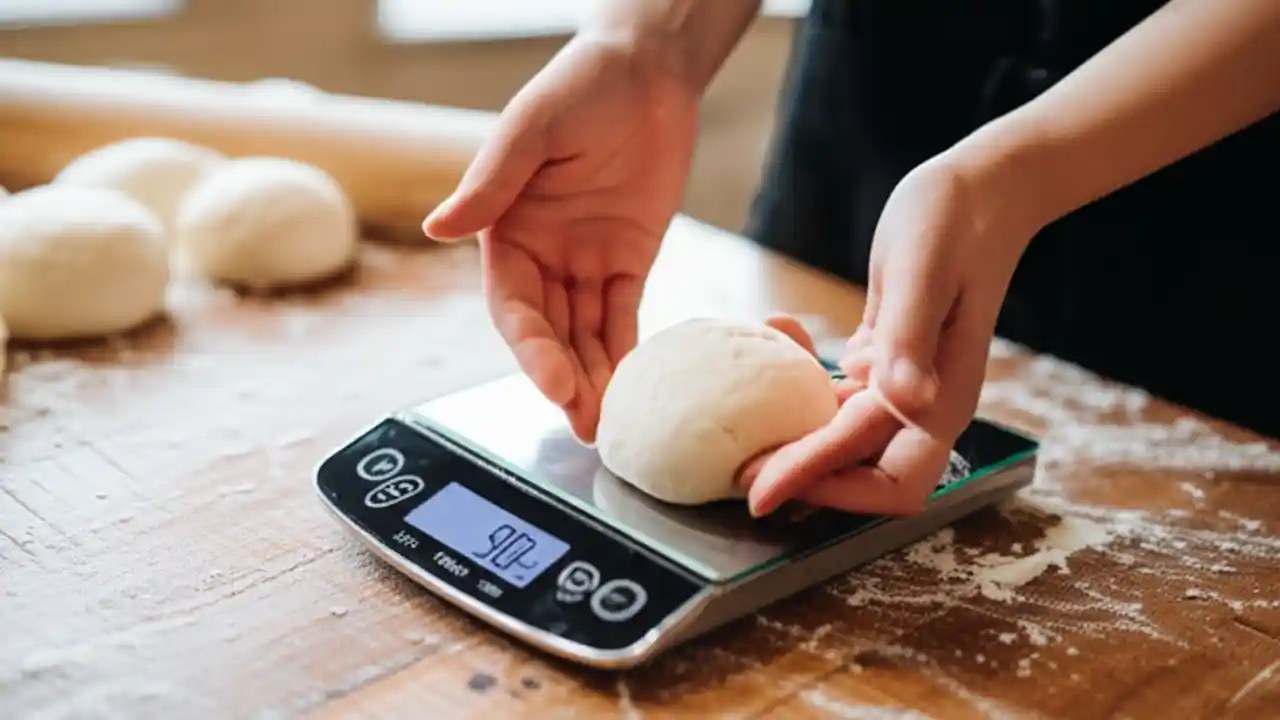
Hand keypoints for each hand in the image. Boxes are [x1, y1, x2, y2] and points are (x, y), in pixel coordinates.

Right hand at [422, 35, 698, 442]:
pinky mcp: (625, 261)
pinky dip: (626, 352)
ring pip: (585, 334)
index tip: (554, 384)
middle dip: (565, 379)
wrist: (645, 72)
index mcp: (506, 231)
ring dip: (594, 378)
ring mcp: (583, 262)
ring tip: (608, 425)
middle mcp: (540, 256)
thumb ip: (492, 182)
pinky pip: (622, 316)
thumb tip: (436, 229)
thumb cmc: (579, 87)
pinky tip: (631, 388)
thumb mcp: (531, 129)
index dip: (531, 348)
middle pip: (548, 332)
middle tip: (585, 424)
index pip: (512, 305)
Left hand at [742, 156, 1036, 516]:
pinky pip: (836, 394)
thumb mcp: (922, 272)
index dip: (819, 487)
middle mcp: (924, 406)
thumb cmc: (955, 222)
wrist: (980, 188)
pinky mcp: (884, 362)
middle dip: (799, 478)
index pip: (878, 474)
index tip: (759, 490)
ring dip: (792, 429)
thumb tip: (906, 401)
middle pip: (859, 475)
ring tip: (741, 404)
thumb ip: (910, 336)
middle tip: (736, 463)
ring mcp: (903, 387)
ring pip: (841, 441)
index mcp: (942, 401)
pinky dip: (801, 378)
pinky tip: (779, 332)